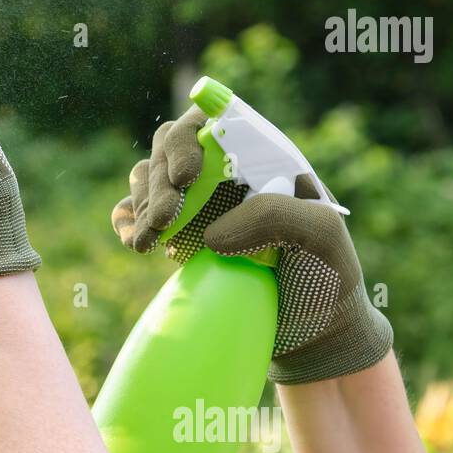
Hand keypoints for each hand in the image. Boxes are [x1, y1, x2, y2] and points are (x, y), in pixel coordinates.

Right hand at [112, 107, 391, 383]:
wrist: (311, 332)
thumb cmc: (327, 275)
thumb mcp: (321, 235)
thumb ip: (276, 215)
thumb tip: (212, 232)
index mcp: (262, 157)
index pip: (215, 121)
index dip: (190, 138)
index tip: (186, 177)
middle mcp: (225, 171)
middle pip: (170, 145)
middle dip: (159, 179)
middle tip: (164, 220)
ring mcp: (198, 201)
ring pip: (147, 175)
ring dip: (140, 203)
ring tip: (147, 243)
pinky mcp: (178, 234)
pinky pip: (136, 211)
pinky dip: (126, 219)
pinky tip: (133, 241)